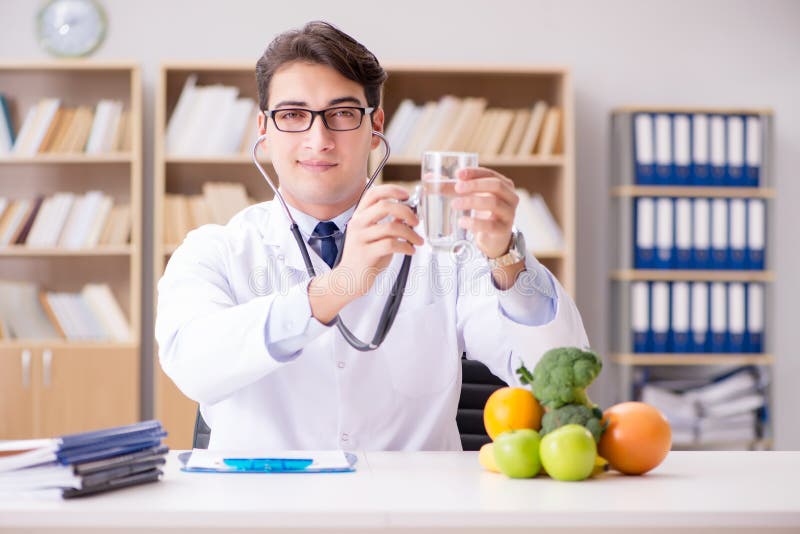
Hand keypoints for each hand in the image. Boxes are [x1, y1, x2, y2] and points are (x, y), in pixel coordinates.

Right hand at [309, 185, 421, 322]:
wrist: (348, 280)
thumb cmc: (365, 258)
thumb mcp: (376, 237)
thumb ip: (389, 224)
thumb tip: (407, 214)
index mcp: (359, 216)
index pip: (373, 194)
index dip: (391, 190)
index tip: (406, 195)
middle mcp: (357, 224)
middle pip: (384, 206)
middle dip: (406, 211)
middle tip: (416, 222)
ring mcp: (360, 239)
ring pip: (391, 227)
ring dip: (410, 233)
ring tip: (417, 241)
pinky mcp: (365, 254)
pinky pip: (391, 245)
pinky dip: (406, 246)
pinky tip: (410, 250)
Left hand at [452, 167, 518, 258]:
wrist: (494, 239)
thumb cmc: (483, 214)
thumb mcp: (470, 198)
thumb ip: (452, 188)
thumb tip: (429, 178)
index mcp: (504, 185)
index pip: (490, 174)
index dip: (475, 172)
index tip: (458, 174)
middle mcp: (510, 197)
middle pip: (495, 185)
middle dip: (474, 185)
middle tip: (457, 188)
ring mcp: (508, 214)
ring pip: (493, 203)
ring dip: (472, 201)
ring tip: (454, 204)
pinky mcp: (503, 230)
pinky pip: (490, 225)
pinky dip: (474, 223)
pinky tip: (461, 221)